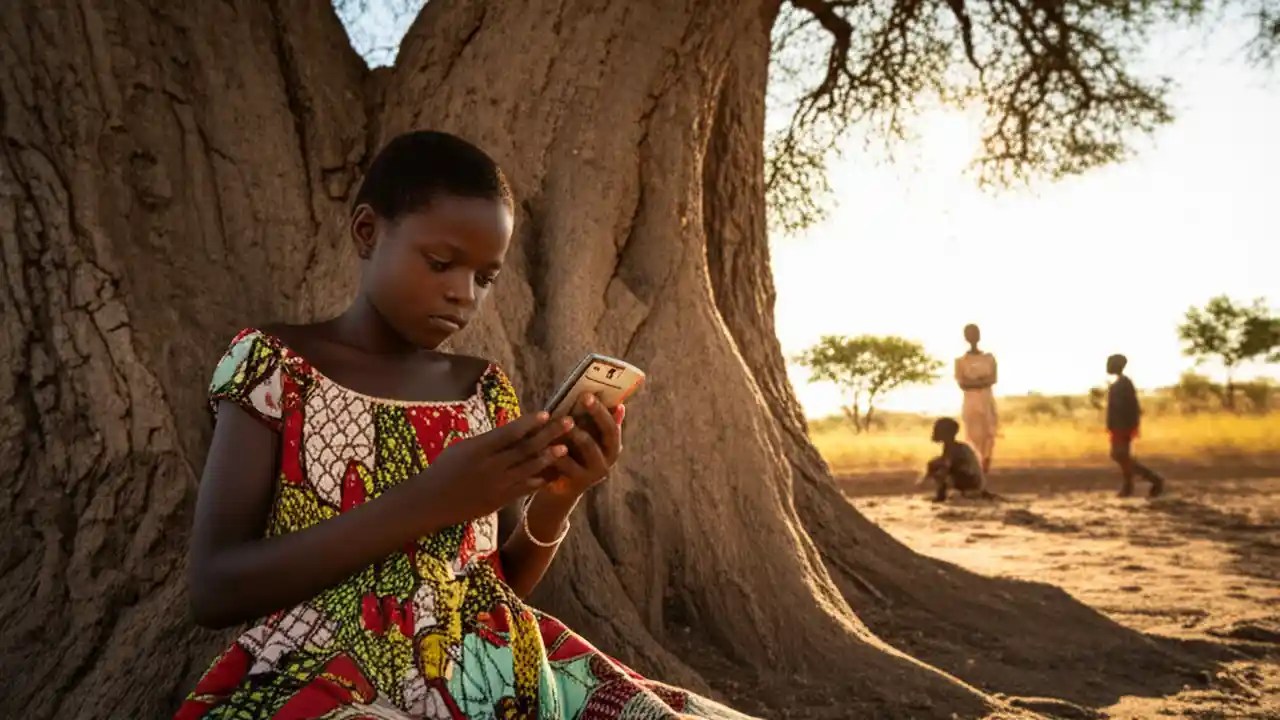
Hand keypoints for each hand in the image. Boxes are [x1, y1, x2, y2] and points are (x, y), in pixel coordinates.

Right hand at [418, 410, 573, 524]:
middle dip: (548, 435)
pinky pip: (525, 489)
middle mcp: (491, 466)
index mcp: (478, 448)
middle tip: (568, 423)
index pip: (509, 433)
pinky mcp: (500, 500)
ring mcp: (497, 484)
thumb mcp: (462, 448)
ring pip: (529, 468)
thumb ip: (488, 440)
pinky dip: (539, 480)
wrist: (431, 502)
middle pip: (525, 448)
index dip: (529, 423)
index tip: (546, 413)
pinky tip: (554, 474)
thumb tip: (513, 429)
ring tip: (565, 448)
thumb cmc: (444, 469)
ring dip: (549, 457)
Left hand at [544, 394, 624, 498]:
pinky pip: (568, 462)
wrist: (558, 490)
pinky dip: (558, 448)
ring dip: (578, 428)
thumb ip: (590, 422)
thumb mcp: (582, 438)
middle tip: (584, 397)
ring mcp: (595, 472)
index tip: (590, 392)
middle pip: (608, 433)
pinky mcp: (578, 482)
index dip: (604, 409)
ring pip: (589, 446)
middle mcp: (609, 459)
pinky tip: (547, 437)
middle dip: (597, 413)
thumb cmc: (570, 456)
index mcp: (612, 446)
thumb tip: (606, 398)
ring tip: (567, 416)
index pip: (613, 424)